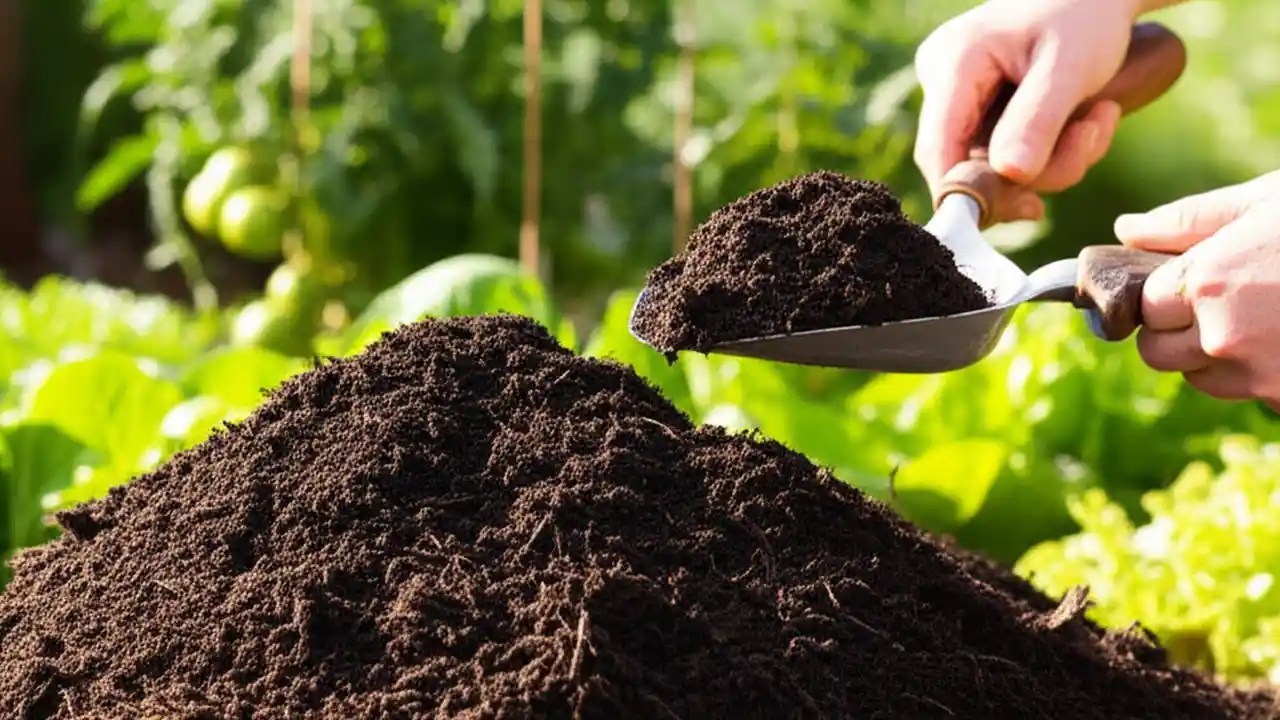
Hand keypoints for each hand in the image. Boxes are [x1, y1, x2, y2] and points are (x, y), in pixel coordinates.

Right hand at [913, 0, 1149, 219]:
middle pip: (970, 161)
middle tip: (1093, 138)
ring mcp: (958, 96)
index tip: (1020, 211)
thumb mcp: (1070, 67)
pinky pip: (1005, 153)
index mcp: (952, 62)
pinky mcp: (977, 109)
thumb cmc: (1086, 15)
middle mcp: (942, 80)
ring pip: (994, 164)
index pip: (938, 147)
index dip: (968, 189)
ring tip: (1100, 118)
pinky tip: (1085, 119)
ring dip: (1057, 158)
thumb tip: (1009, 175)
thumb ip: (1037, 120)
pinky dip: (1052, 150)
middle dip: (1038, 168)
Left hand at [1114, 172, 1279, 409]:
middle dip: (1175, 329)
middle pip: (1157, 352)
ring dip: (1213, 355)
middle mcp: (1222, 335)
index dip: (1161, 293)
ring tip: (1263, 315)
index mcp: (1207, 281)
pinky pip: (1249, 394)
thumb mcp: (1264, 202)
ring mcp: (1260, 375)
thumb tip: (1125, 229)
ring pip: (1199, 379)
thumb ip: (1188, 221)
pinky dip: (1259, 373)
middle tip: (1217, 301)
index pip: (1142, 307)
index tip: (1184, 281)